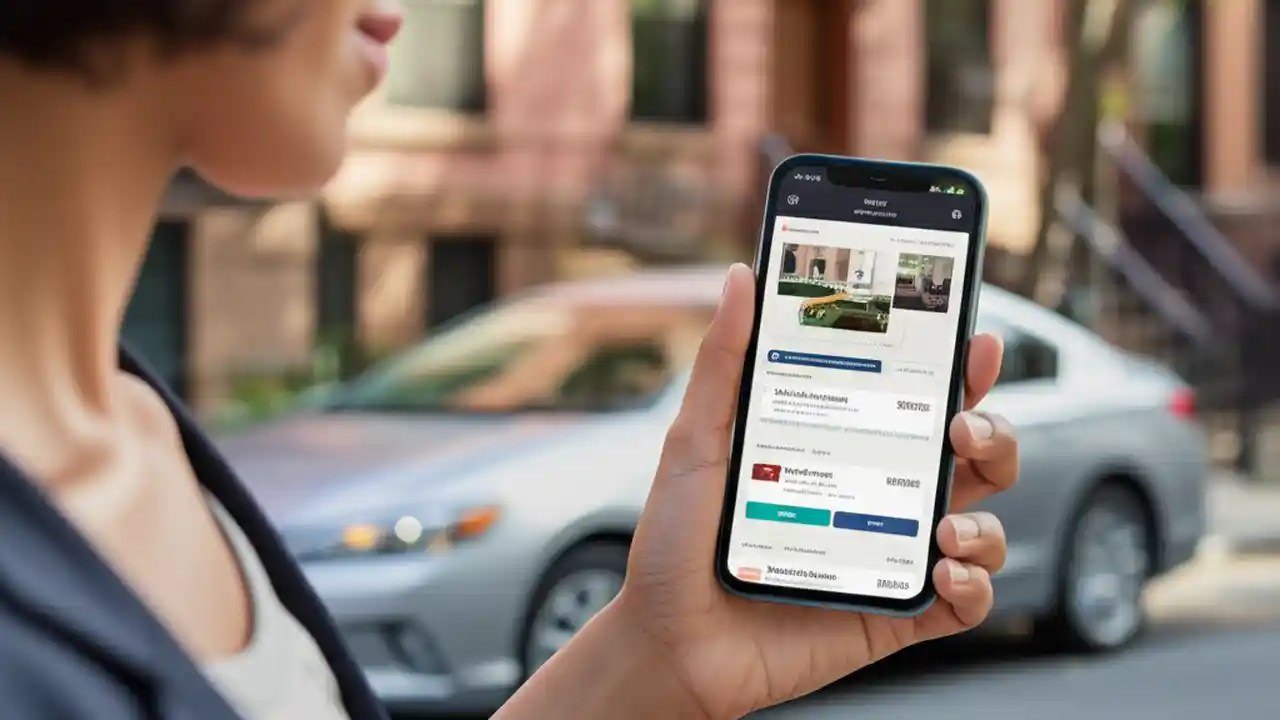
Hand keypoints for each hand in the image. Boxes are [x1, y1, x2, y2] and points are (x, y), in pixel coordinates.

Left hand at [617, 263, 1018, 718]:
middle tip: (963, 428)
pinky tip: (943, 571)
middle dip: (993, 432)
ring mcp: (888, 554)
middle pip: (970, 455)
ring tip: (944, 522)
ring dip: (986, 514)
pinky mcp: (893, 615)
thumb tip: (741, 276)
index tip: (976, 337)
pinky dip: (974, 585)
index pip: (916, 398)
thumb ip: (723, 362)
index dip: (959, 368)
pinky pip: (963, 603)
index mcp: (842, 446)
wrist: (666, 640)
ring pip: (981, 522)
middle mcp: (876, 494)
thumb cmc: (674, 540)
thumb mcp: (696, 441)